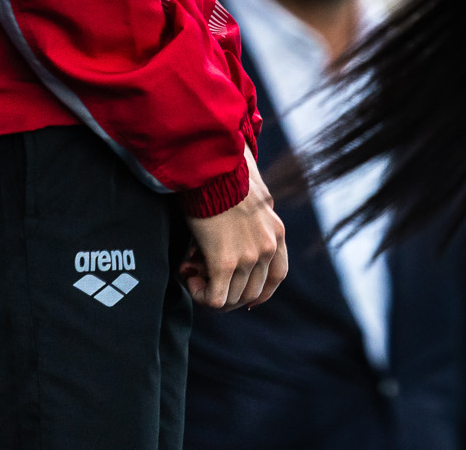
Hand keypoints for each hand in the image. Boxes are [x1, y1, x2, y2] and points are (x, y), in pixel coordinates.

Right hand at [182, 152, 287, 310]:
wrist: (212, 167)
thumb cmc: (223, 178)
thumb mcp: (252, 201)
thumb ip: (253, 222)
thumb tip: (236, 237)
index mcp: (276, 233)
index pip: (277, 276)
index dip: (259, 292)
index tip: (243, 298)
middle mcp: (268, 248)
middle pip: (252, 292)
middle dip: (227, 293)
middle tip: (203, 278)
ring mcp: (249, 257)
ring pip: (232, 298)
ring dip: (210, 292)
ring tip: (191, 270)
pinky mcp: (226, 263)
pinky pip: (215, 298)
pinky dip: (200, 295)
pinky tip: (188, 276)